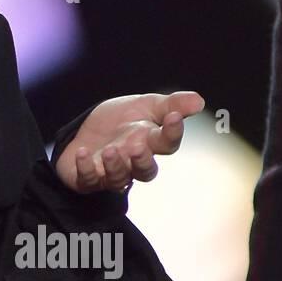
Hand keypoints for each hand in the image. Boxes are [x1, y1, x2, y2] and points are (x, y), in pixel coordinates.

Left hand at [55, 91, 204, 193]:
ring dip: (114, 166)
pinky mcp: (87, 178)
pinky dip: (85, 168)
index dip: (173, 132)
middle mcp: (133, 163)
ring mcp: (110, 173)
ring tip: (110, 150)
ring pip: (118, 179)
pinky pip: (87, 179)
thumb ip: (171, 104)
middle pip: (145, 171)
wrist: (87, 128)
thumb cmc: (122, 120)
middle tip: (138, 146)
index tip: (173, 117)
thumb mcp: (146, 106)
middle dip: (143, 161)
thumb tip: (199, 101)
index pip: (168, 144)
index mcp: (151, 144)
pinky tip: (82, 153)